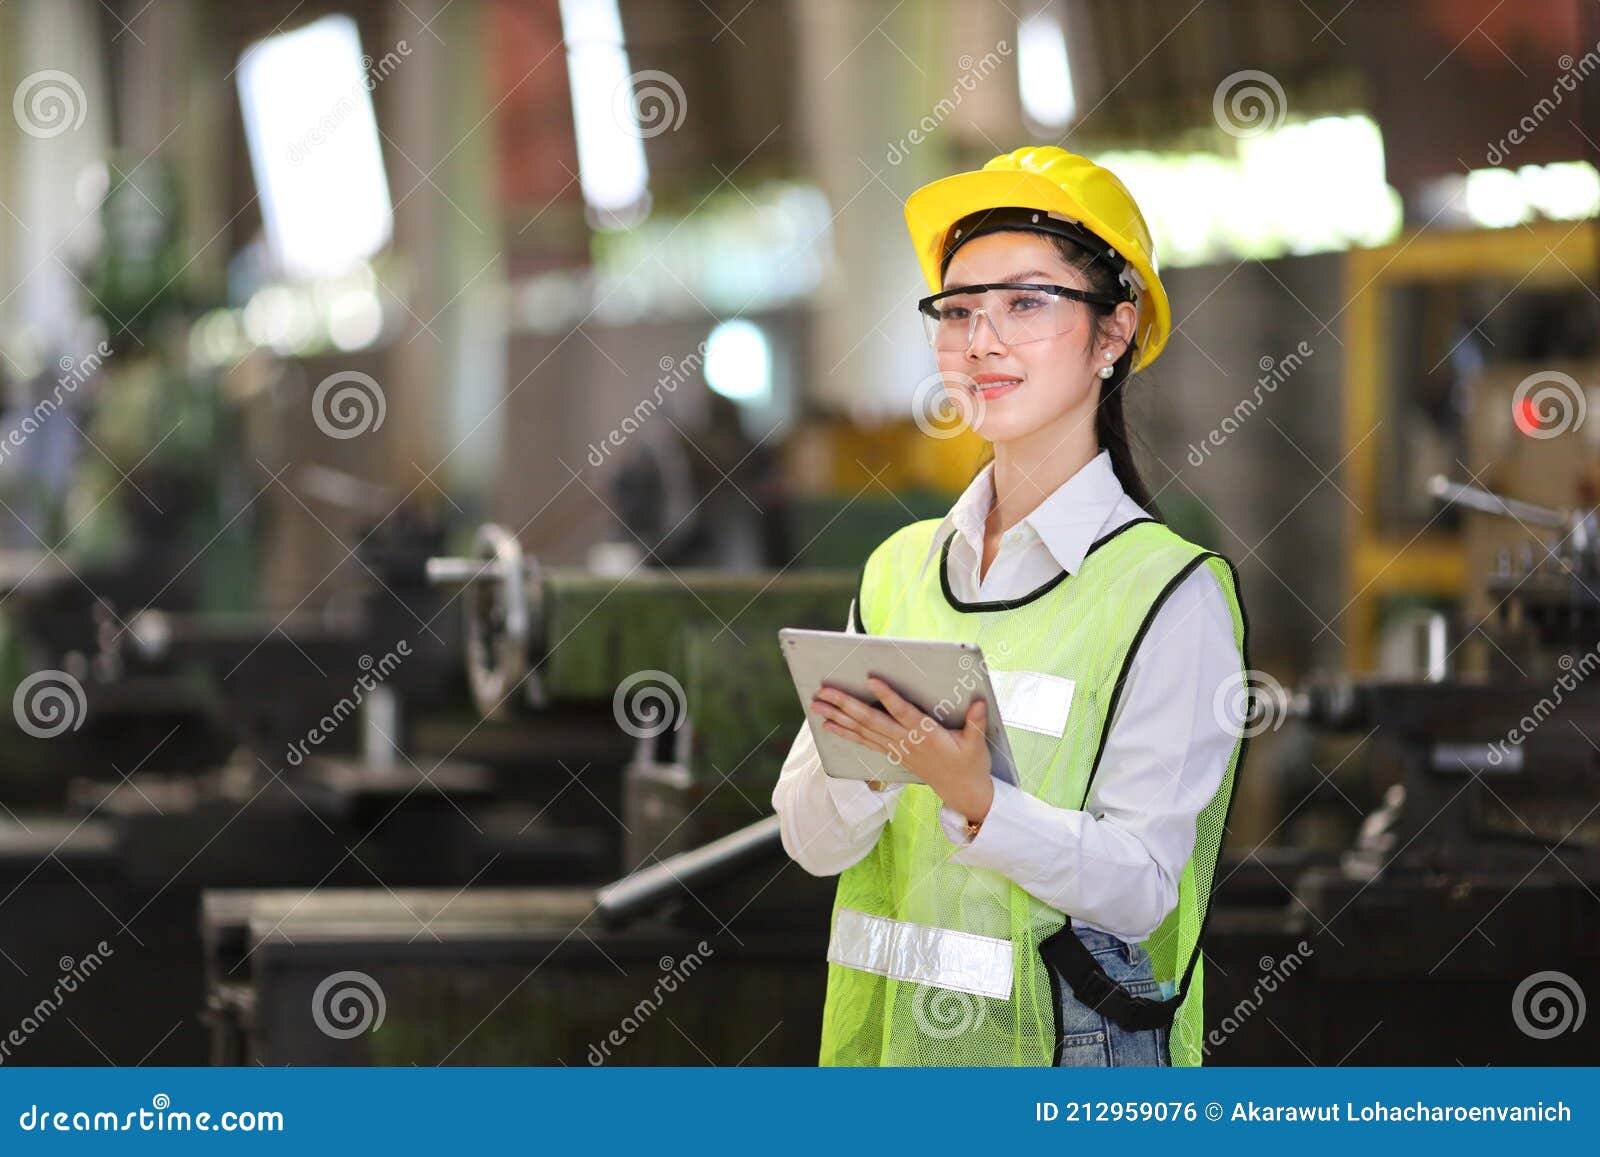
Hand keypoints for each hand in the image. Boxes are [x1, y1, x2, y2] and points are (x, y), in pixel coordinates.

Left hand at [810, 675, 994, 822]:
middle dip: (846, 705)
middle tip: (824, 692)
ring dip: (838, 717)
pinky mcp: (893, 753)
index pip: (903, 712)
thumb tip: (979, 702)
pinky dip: (846, 732)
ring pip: (862, 731)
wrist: (963, 793)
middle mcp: (906, 741)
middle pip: (871, 721)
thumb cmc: (970, 765)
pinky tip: (829, 724)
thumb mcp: (977, 744)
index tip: (871, 679)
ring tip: (817, 705)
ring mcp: (896, 749)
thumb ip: (975, 722)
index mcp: (926, 735)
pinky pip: (864, 741)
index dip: (888, 696)